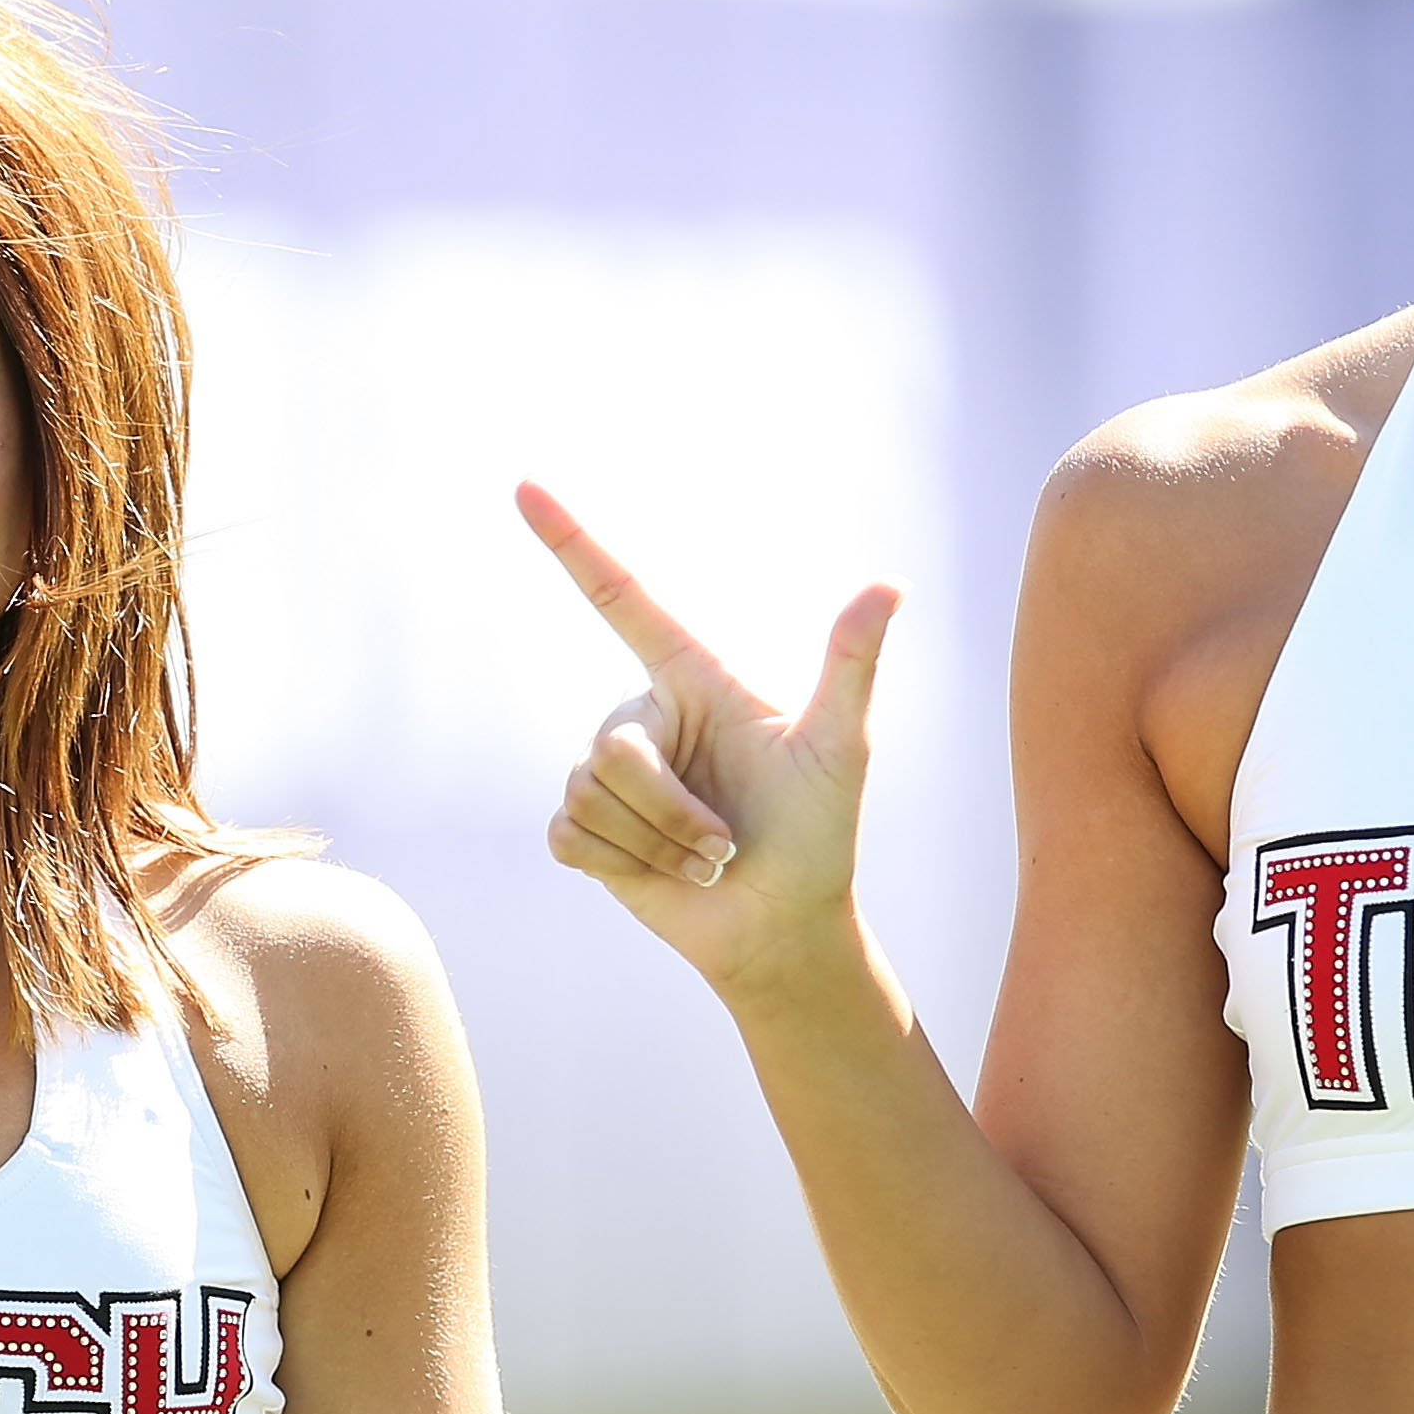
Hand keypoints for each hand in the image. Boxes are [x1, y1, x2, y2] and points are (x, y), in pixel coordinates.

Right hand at [518, 479, 893, 1000]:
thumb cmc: (820, 833)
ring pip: (590, 795)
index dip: (572, 543)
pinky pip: (569, 834)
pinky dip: (624, 865)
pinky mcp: (584, 832)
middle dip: (673, 810)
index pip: (622, 599)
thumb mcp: (842, 747)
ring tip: (707, 862)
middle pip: (612, 747)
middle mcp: (645, 718)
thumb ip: (851, 665)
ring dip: (659, 845)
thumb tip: (890, 584)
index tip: (523, 487)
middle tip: (727, 844)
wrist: (783, 926)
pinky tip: (663, 877)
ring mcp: (609, 776)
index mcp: (694, 679)